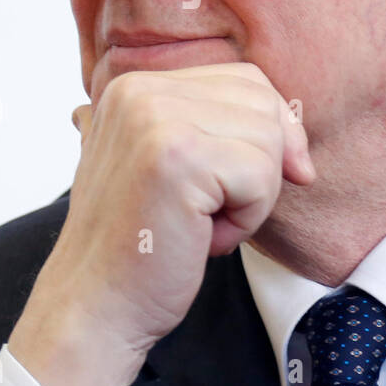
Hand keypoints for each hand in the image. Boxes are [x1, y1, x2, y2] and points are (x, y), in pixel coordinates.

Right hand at [7, 62, 313, 385]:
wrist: (95, 305)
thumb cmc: (137, 244)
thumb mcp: (167, 165)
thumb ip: (207, 128)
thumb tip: (290, 120)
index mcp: (136, 85)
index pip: (245, 79)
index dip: (273, 130)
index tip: (266, 179)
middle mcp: (140, 91)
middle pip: (262, 103)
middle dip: (264, 164)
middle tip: (218, 211)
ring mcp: (155, 120)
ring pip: (267, 139)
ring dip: (253, 196)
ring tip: (203, 224)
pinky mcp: (177, 158)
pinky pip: (260, 176)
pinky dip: (246, 219)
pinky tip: (203, 237)